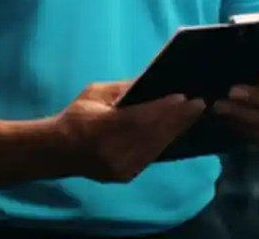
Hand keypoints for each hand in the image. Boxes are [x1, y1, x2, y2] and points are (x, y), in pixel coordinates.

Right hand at [54, 81, 205, 182]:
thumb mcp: (96, 94)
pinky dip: (166, 142)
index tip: (184, 97)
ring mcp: (120, 168)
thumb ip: (123, 89)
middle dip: (178, 118)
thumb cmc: (77, 115)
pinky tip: (178, 130)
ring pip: (156, 147)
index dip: (163, 108)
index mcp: (101, 129)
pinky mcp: (126, 176)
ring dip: (177, 130)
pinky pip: (152, 156)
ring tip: (194, 114)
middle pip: (153, 133)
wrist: (58, 151)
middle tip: (200, 103)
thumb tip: (152, 81)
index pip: (139, 118)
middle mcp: (113, 152)